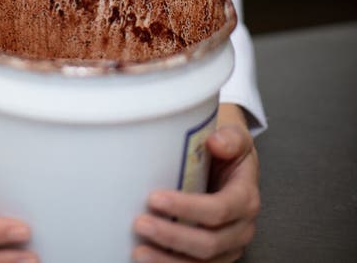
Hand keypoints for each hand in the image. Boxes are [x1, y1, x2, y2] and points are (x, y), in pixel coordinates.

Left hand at [132, 105, 259, 261]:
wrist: (231, 165)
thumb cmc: (229, 152)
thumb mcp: (235, 136)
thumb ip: (230, 137)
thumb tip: (216, 142)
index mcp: (246, 198)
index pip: (219, 210)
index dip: (187, 208)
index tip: (155, 198)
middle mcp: (241, 228)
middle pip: (208, 243)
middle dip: (172, 237)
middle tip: (141, 224)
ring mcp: (229, 247)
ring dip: (168, 260)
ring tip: (139, 251)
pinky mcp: (215, 257)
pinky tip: (150, 260)